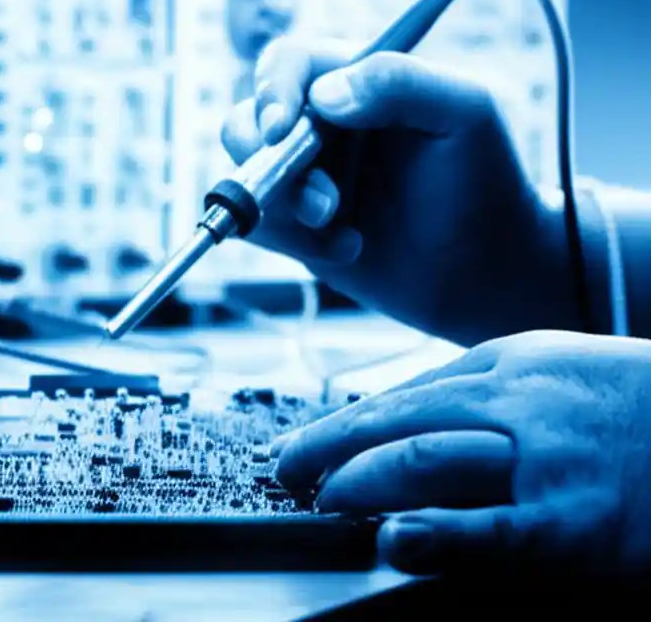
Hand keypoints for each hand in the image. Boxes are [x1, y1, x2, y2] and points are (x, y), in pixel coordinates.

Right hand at [220, 38, 574, 345]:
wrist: (487, 273)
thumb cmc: (487, 182)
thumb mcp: (466, 113)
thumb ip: (400, 83)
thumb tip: (323, 95)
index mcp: (358, 78)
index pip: (288, 62)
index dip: (272, 90)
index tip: (280, 131)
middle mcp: (323, 122)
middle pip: (247, 119)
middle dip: (269, 163)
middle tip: (320, 202)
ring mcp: (305, 174)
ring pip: (245, 176)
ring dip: (284, 208)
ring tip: (340, 227)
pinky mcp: (296, 225)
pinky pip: (258, 226)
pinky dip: (295, 242)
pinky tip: (347, 248)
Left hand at [272, 330, 650, 575]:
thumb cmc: (638, 407)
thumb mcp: (559, 373)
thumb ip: (485, 392)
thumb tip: (404, 421)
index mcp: (511, 362)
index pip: (400, 394)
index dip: (338, 424)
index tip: (299, 445)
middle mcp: (520, 401)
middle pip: (396, 421)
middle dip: (327, 449)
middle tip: (285, 472)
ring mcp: (547, 460)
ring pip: (425, 459)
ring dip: (357, 482)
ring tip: (319, 502)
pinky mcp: (576, 522)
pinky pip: (490, 529)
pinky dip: (433, 533)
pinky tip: (391, 539)